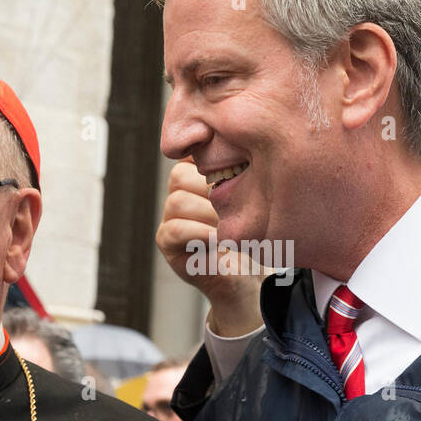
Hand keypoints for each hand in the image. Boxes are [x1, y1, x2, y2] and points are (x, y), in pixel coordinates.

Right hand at [155, 158, 264, 336]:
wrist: (249, 276)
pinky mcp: (166, 242)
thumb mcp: (253, 197)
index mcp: (197, 175)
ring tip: (229, 227)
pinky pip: (175, 229)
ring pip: (177, 201)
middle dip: (212, 191)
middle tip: (238, 207)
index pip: (191, 154)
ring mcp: (169, 217)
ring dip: (208, 214)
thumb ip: (241, 173)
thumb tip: (245, 145)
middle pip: (179, 175)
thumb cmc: (254, 233)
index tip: (237, 173)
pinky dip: (201, 234)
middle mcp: (178, 192)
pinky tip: (220, 240)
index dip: (211, 160)